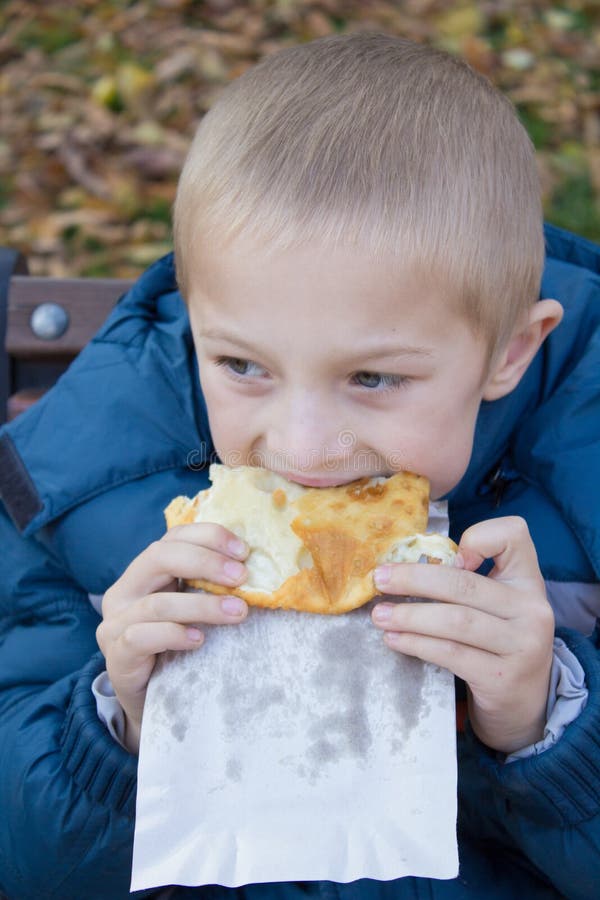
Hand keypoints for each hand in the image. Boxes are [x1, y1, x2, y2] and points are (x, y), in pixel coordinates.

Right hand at [96, 523, 248, 753]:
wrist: (154, 702)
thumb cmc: (179, 648)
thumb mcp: (194, 609)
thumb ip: (209, 586)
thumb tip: (255, 566)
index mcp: (144, 572)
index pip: (173, 537)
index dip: (209, 536)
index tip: (244, 551)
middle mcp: (124, 591)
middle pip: (159, 557)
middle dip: (205, 563)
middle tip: (242, 577)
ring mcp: (114, 623)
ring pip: (157, 602)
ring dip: (203, 605)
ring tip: (238, 612)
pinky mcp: (116, 655)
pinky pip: (141, 636)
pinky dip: (174, 635)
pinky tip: (199, 640)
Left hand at [371, 517, 554, 753]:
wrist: (525, 703)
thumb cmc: (498, 642)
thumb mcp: (498, 604)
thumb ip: (470, 579)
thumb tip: (408, 565)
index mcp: (527, 580)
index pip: (513, 536)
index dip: (479, 537)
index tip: (447, 555)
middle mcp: (531, 608)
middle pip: (465, 583)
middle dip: (414, 579)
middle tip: (379, 579)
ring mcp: (521, 644)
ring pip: (455, 621)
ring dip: (409, 616)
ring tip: (379, 615)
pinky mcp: (502, 677)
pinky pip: (451, 654)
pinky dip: (417, 644)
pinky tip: (394, 639)